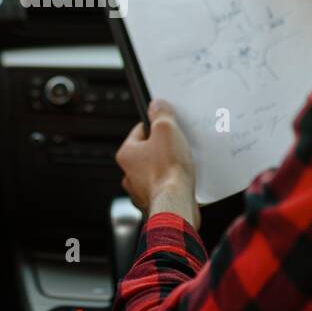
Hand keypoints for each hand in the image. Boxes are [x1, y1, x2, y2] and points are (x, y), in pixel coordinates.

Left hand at [115, 100, 198, 228]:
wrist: (175, 204)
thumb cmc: (167, 172)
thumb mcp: (166, 131)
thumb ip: (161, 115)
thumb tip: (156, 105)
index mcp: (126, 154)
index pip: (139, 131)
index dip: (155, 125)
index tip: (166, 123)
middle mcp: (129, 174)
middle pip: (148, 152)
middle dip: (164, 147)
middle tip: (178, 143)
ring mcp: (141, 190)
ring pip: (156, 171)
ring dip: (169, 166)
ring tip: (183, 162)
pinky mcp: (155, 202)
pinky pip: (165, 187)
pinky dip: (174, 183)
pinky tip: (184, 180)